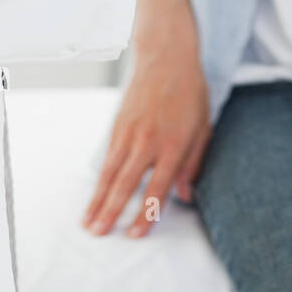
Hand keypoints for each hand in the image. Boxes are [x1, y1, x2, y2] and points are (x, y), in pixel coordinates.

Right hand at [82, 37, 210, 238]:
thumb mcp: (203, 127)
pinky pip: (108, 155)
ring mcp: (130, 131)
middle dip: (111, 212)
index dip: (145, 215)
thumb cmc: (190, 92)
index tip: (133, 235)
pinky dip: (99, 177)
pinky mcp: (118, 123)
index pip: (157, 188)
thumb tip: (185, 196)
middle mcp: (148, 140)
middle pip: (125, 183)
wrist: (166, 56)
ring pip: (109, 171)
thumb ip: (194, 164)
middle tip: (98, 234)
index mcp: (174, 144)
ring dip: (97, 199)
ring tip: (87, 221)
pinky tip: (94, 193)